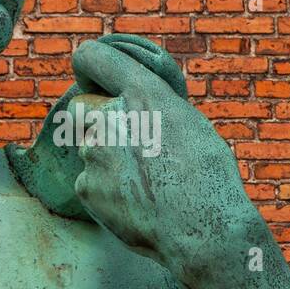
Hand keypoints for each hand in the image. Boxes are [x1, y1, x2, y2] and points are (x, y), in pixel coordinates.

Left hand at [69, 39, 257, 269]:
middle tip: (125, 143)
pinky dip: (106, 191)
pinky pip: (89, 181)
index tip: (93, 78)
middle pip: (81, 107)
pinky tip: (135, 203)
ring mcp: (95, 153)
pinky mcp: (86, 186)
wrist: (203, 231)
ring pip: (90, 149)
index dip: (89, 66)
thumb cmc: (209, 179)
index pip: (93, 57)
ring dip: (108, 160)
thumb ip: (155, 109)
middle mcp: (112, 117)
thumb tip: (138, 108)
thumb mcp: (190, 124)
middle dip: (94, 120)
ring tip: (145, 184)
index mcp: (143, 94)